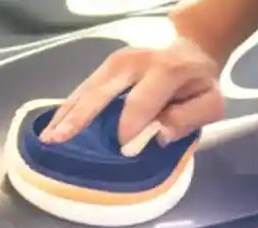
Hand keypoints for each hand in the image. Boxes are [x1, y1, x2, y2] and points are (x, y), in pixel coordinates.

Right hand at [39, 37, 223, 146]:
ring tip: (48, 137)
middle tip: (59, 140)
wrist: (189, 47)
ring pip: (86, 90)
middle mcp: (134, 63)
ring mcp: (115, 62)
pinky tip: (53, 126)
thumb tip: (160, 135)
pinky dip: (67, 108)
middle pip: (102, 92)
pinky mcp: (104, 68)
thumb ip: (190, 119)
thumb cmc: (198, 82)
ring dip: (65, 115)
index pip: (140, 103)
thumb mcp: (210, 102)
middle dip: (80, 118)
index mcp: (165, 70)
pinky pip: (82, 89)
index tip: (122, 150)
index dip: (129, 127)